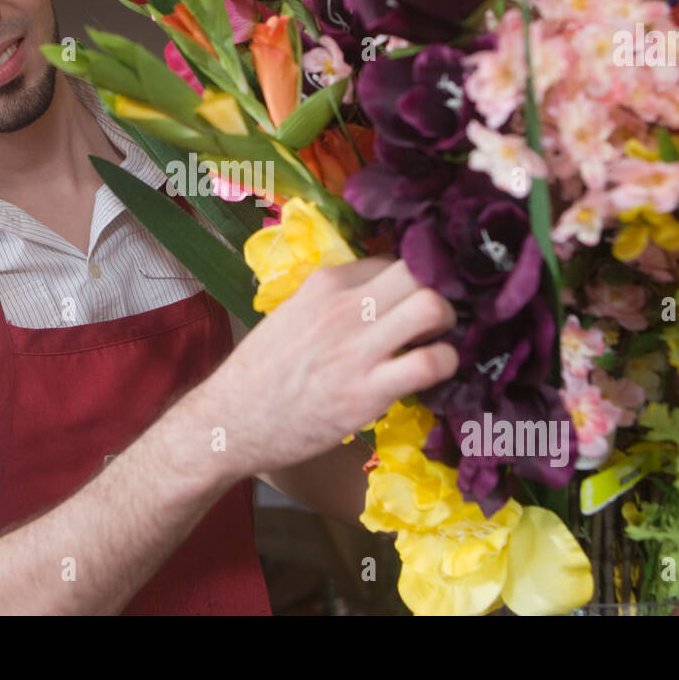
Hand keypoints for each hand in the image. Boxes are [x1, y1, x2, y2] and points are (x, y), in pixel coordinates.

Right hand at [196, 256, 457, 477]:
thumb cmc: (259, 372)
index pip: (390, 261)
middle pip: (418, 271)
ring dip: (447, 323)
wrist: (231, 419)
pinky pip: (430, 363)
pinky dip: (444, 364)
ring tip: (436, 341)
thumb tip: (374, 298)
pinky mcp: (368, 391)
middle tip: (434, 318)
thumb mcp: (290, 314)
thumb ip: (332, 301)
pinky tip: (432, 375)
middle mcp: (344, 307)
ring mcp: (358, 348)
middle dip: (438, 291)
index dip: (409, 281)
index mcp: (325, 283)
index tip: (410, 302)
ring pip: (432, 306)